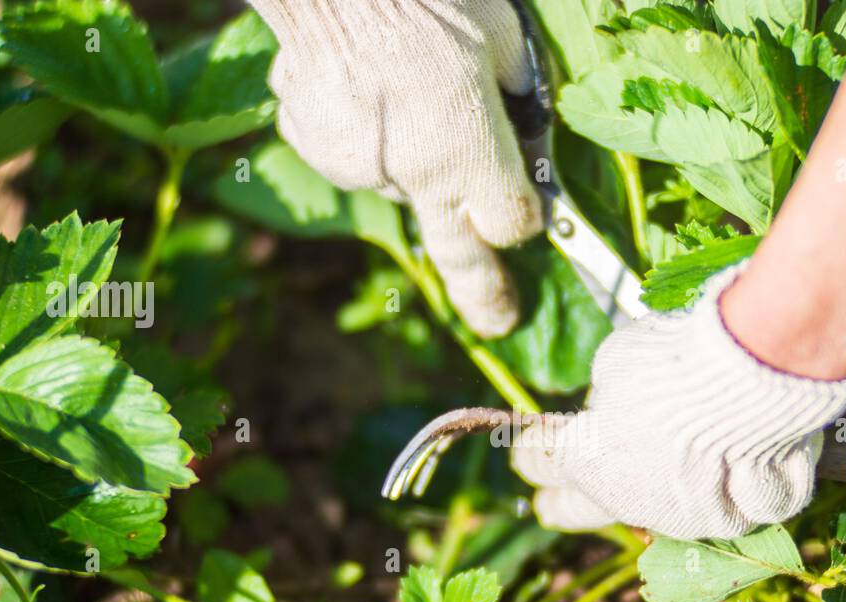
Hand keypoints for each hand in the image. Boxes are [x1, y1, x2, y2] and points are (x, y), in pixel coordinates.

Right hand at [249, 0, 541, 336]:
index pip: (511, 222)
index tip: (523, 211)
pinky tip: (362, 84)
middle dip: (484, 293)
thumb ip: (518, 95)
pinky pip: (355, 154)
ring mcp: (360, 169)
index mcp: (469, 150)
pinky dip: (364, 132)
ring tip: (402, 89)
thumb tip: (528, 128)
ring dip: (410, 156)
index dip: (522, 216)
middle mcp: (417, 175)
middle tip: (500, 323)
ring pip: (403, 182)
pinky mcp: (317, 151)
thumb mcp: (500, 35)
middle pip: (460, 255)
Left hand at [511, 267, 845, 539]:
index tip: (523, 454)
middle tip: (548, 508)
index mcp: (586, 461)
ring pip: (661, 514)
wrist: (748, 378)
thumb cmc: (669, 360)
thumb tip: (614, 403)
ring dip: (654, 497)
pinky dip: (734, 492)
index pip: (544, 463)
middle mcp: (633, 502)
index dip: (531, 456)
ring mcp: (692, 518)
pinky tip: (743, 473)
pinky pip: (734, 507)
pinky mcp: (746, 515)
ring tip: (660, 477)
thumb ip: (608, 393)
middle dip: (562, 507)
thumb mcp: (616, 363)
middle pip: (583, 512)